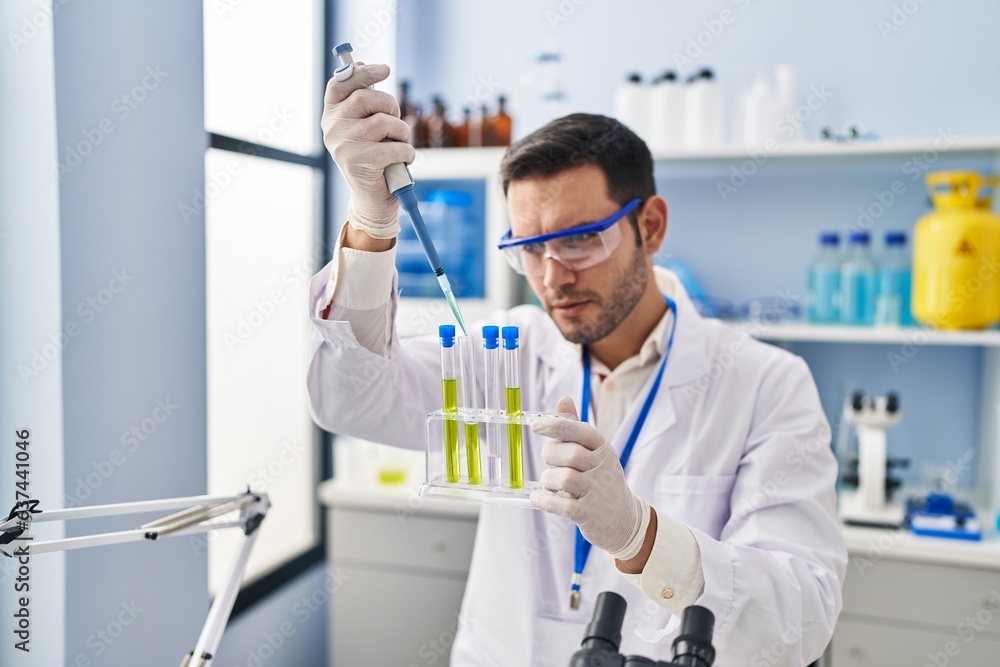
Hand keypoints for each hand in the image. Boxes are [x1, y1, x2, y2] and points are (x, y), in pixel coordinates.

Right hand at [321, 63, 414, 238]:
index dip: (364, 73)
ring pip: (382, 121)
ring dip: (402, 131)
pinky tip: (404, 160)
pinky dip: (407, 153)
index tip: (385, 69)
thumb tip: (359, 64)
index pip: (342, 83)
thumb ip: (363, 100)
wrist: (373, 199)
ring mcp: (342, 145)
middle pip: (366, 98)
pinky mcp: (357, 163)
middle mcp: (332, 128)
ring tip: (401, 143)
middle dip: (391, 107)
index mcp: (331, 115)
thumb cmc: (374, 158)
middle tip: (397, 122)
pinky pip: (393, 147)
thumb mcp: (366, 126)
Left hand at [530, 397, 650, 560]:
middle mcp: (603, 468)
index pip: (581, 430)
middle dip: (550, 456)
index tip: (535, 425)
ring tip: (550, 484)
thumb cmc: (601, 480)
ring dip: (548, 480)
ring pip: (564, 478)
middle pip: (570, 453)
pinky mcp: (589, 514)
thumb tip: (564, 400)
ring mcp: (597, 492)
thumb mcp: (595, 452)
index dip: (557, 426)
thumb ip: (575, 427)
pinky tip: (538, 498)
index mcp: (603, 449)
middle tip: (550, 463)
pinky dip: (545, 501)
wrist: (624, 519)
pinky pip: (562, 505)